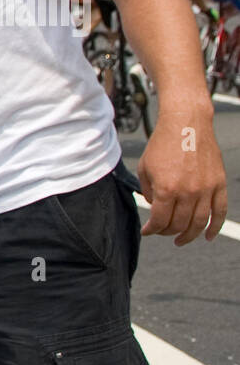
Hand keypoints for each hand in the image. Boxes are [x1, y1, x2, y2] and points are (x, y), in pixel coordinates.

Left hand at [137, 108, 227, 243]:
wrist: (186, 124)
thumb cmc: (162, 144)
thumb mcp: (145, 169)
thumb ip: (149, 193)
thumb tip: (156, 209)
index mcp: (167, 189)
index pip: (160, 221)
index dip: (152, 230)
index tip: (147, 231)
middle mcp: (188, 192)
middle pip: (179, 225)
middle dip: (167, 232)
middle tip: (162, 232)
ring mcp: (206, 189)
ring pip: (200, 222)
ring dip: (189, 235)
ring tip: (181, 240)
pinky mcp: (219, 183)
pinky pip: (220, 211)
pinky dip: (215, 227)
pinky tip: (209, 237)